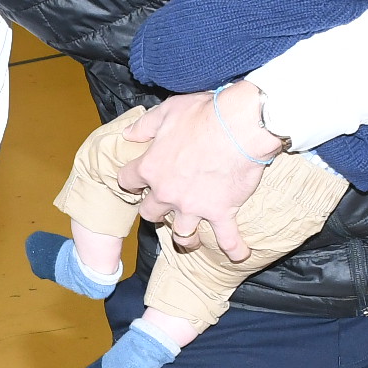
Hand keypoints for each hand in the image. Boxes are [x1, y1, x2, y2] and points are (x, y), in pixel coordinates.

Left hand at [118, 84, 281, 262]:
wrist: (240, 125)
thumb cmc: (203, 114)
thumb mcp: (167, 112)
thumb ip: (145, 126)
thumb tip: (128, 134)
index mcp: (151, 167)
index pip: (127, 180)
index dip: (131, 180)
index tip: (137, 179)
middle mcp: (168, 192)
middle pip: (150, 213)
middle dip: (154, 210)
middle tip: (163, 205)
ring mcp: (194, 206)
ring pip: (181, 234)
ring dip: (184, 236)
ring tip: (189, 237)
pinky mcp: (221, 212)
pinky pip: (228, 238)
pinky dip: (235, 248)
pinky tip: (239, 255)